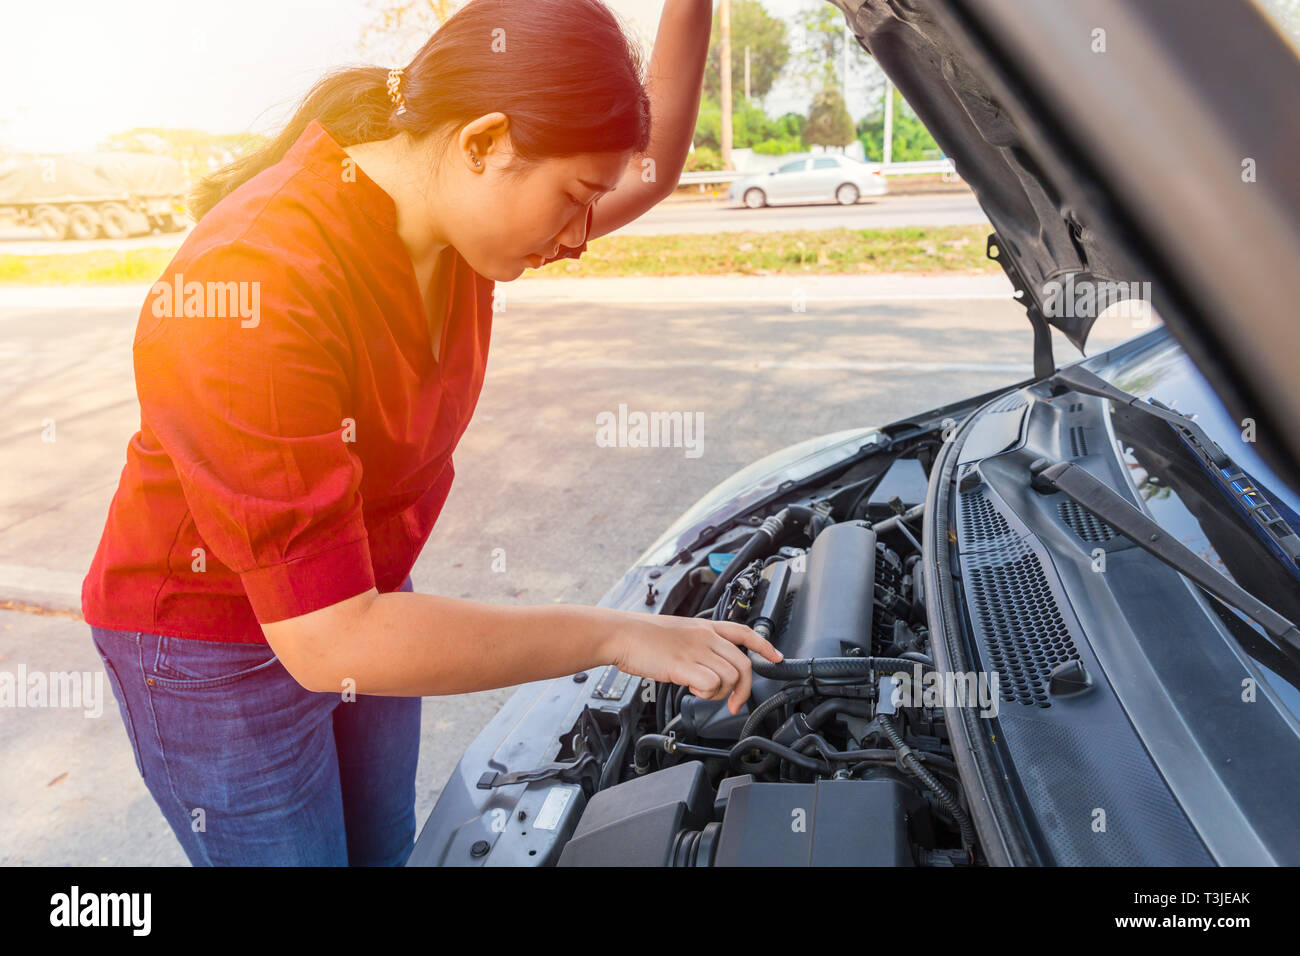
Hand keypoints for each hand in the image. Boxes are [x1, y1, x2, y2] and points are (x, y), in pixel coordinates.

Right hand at [606, 611, 782, 714]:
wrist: (621, 634)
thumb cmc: (642, 636)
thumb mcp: (678, 632)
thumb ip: (697, 646)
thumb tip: (706, 668)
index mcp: (705, 627)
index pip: (744, 633)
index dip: (764, 646)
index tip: (776, 658)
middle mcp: (705, 637)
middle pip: (744, 664)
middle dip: (744, 689)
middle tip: (735, 703)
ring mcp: (696, 650)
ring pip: (730, 677)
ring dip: (720, 692)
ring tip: (701, 691)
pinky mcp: (684, 665)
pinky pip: (711, 684)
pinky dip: (706, 693)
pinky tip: (691, 689)